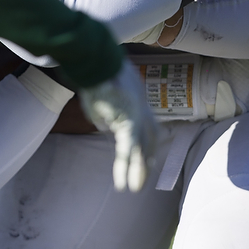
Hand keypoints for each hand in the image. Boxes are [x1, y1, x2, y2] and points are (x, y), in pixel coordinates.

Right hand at [79, 61, 159, 190]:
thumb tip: (106, 125)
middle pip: (150, 138)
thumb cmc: (97, 71)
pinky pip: (127, 150)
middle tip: (148, 172)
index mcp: (138, 99)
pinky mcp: (128, 123)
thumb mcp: (104, 92)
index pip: (150, 124)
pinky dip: (125, 168)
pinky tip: (123, 185)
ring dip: (138, 170)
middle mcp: (142, 109)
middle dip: (148, 156)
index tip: (152, 153)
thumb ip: (106, 110)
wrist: (98, 60)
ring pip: (139, 148)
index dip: (151, 140)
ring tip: (135, 188)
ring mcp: (137, 116)